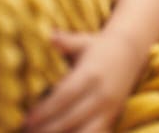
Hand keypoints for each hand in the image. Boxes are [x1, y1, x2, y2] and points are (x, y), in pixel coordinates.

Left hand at [25, 30, 145, 132]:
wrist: (131, 53)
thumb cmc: (99, 46)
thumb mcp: (82, 41)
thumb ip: (65, 40)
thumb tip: (49, 35)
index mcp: (90, 74)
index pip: (65, 96)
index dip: (45, 110)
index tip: (27, 119)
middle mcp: (101, 95)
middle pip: (71, 119)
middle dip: (48, 129)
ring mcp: (108, 110)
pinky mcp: (112, 119)